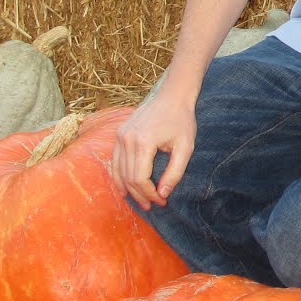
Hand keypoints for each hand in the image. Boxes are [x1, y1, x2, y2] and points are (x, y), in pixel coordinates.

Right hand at [112, 87, 197, 209]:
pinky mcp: (119, 133)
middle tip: (153, 205)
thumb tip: (163, 194)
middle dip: (141, 195)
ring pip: (118, 171)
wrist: (172, 95)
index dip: (150, 194)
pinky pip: (115, 160)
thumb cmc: (182, 120)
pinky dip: (119, 176)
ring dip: (128, 189)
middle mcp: (126, 139)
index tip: (162, 201)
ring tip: (141, 201)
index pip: (140, 179)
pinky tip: (126, 188)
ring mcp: (120, 135)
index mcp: (143, 142)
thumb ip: (175, 172)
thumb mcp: (185, 147)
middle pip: (128, 177)